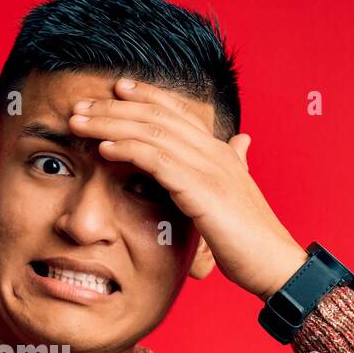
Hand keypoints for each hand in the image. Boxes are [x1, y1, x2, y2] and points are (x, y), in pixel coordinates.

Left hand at [69, 77, 308, 299]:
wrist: (276, 264)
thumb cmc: (252, 239)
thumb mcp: (238, 194)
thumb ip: (234, 165)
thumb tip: (241, 142)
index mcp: (219, 151)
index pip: (176, 112)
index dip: (145, 95)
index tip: (115, 88)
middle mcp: (214, 151)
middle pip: (156, 115)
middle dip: (114, 107)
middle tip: (80, 104)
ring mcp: (209, 168)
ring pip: (151, 132)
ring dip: (109, 124)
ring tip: (78, 121)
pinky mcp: (201, 190)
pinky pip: (157, 160)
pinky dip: (128, 149)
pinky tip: (103, 147)